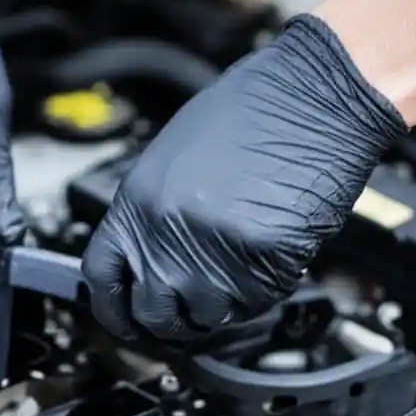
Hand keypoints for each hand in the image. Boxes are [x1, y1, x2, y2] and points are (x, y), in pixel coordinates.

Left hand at [81, 15, 406, 340]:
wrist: (314, 94)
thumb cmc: (254, 110)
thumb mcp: (175, 156)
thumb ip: (154, 212)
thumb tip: (148, 255)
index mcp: (137, 202)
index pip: (101, 277)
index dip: (113, 307)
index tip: (125, 318)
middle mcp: (165, 234)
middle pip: (152, 314)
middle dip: (171, 321)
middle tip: (189, 312)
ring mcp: (212, 253)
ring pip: (206, 318)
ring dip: (222, 305)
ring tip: (239, 270)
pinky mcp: (261, 264)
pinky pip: (256, 303)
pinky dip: (263, 291)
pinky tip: (268, 257)